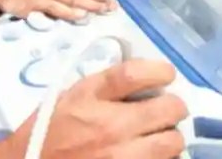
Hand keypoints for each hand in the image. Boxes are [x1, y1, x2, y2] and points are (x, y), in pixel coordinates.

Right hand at [23, 59, 187, 158]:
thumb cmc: (48, 132)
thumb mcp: (69, 98)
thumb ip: (102, 87)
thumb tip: (142, 78)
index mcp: (90, 98)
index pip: (134, 74)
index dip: (160, 71)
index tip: (167, 75)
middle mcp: (109, 126)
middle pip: (168, 109)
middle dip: (173, 107)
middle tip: (166, 111)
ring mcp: (120, 156)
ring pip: (173, 142)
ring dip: (170, 137)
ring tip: (159, 137)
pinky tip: (151, 155)